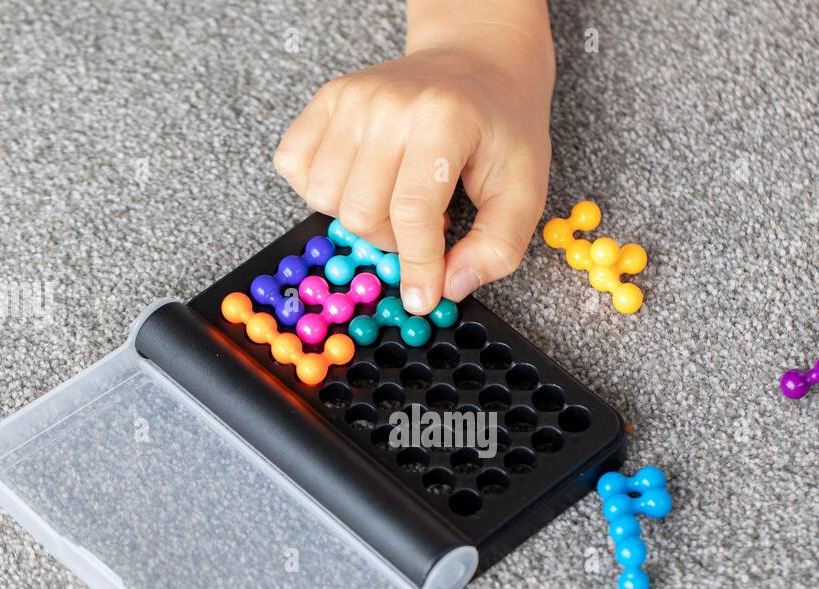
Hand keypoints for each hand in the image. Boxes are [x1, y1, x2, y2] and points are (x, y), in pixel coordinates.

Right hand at [273, 5, 554, 313]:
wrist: (478, 61)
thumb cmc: (500, 127)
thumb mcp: (524, 189)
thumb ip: (497, 247)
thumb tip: (448, 287)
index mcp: (444, 118)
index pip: (411, 212)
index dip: (416, 267)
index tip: (423, 298)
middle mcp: (389, 103)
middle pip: (359, 213)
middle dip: (392, 239)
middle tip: (424, 222)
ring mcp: (351, 97)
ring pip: (324, 196)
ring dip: (359, 217)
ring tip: (397, 198)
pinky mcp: (327, 98)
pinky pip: (294, 164)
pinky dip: (322, 188)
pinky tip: (362, 182)